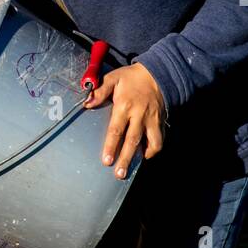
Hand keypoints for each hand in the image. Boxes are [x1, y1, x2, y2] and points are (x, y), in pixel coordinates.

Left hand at [83, 62, 164, 178]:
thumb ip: (99, 90)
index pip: (116, 130)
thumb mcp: (113, 78)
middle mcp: (140, 115)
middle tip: (119, 174)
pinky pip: (159, 139)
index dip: (111, 146)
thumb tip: (86, 103)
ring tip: (133, 169)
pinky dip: (153, 149)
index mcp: (125, 106)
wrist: (157, 74)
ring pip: (151, 142)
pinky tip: (144, 156)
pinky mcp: (160, 122)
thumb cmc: (130, 78)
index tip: (106, 160)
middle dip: (126, 158)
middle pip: (132, 141)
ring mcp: (152, 120)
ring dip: (142, 157)